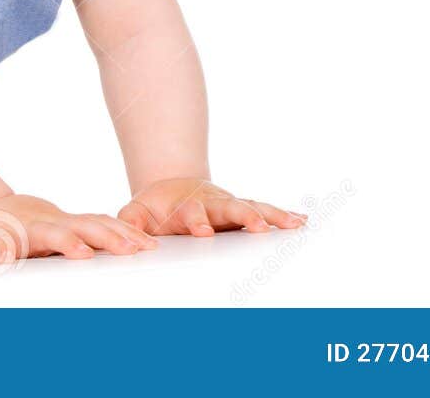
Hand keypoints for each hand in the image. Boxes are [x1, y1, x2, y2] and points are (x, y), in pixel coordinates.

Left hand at [0, 193, 159, 261]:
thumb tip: (1, 256)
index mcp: (31, 228)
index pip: (52, 234)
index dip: (67, 242)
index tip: (84, 254)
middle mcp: (52, 220)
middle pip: (85, 224)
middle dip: (110, 236)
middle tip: (134, 249)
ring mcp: (64, 219)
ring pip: (98, 221)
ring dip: (124, 233)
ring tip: (150, 246)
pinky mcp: (72, 222)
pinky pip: (100, 223)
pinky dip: (122, 231)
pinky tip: (143, 242)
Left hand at [118, 178, 306, 236]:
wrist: (171, 189)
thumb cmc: (156, 208)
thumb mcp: (137, 213)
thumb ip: (131, 223)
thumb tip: (128, 240)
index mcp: (186, 206)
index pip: (192, 213)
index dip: (197, 221)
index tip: (203, 231)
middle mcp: (212, 203)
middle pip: (229, 207)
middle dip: (243, 216)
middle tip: (256, 225)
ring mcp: (229, 205)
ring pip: (252, 207)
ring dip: (270, 215)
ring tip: (292, 223)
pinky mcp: (242, 210)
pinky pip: (264, 211)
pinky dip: (282, 215)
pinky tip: (301, 221)